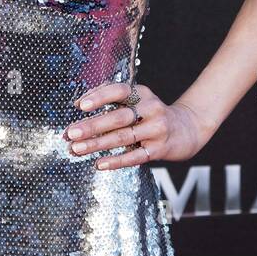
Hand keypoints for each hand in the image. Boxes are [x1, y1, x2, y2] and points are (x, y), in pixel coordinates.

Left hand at [62, 83, 205, 168]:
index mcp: (141, 93)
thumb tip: (78, 103)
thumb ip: (109, 96)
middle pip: (118, 117)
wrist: (185, 129)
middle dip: (92, 126)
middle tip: (70, 133)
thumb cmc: (150, 113)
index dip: (99, 97)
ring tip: (77, 149)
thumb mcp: (136, 99)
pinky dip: (116, 161)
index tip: (80, 105)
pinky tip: (100, 164)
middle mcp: (150, 109)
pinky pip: (135, 156)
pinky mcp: (159, 149)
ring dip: (97, 144)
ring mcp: (156, 129)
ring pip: (123, 138)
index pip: (119, 91)